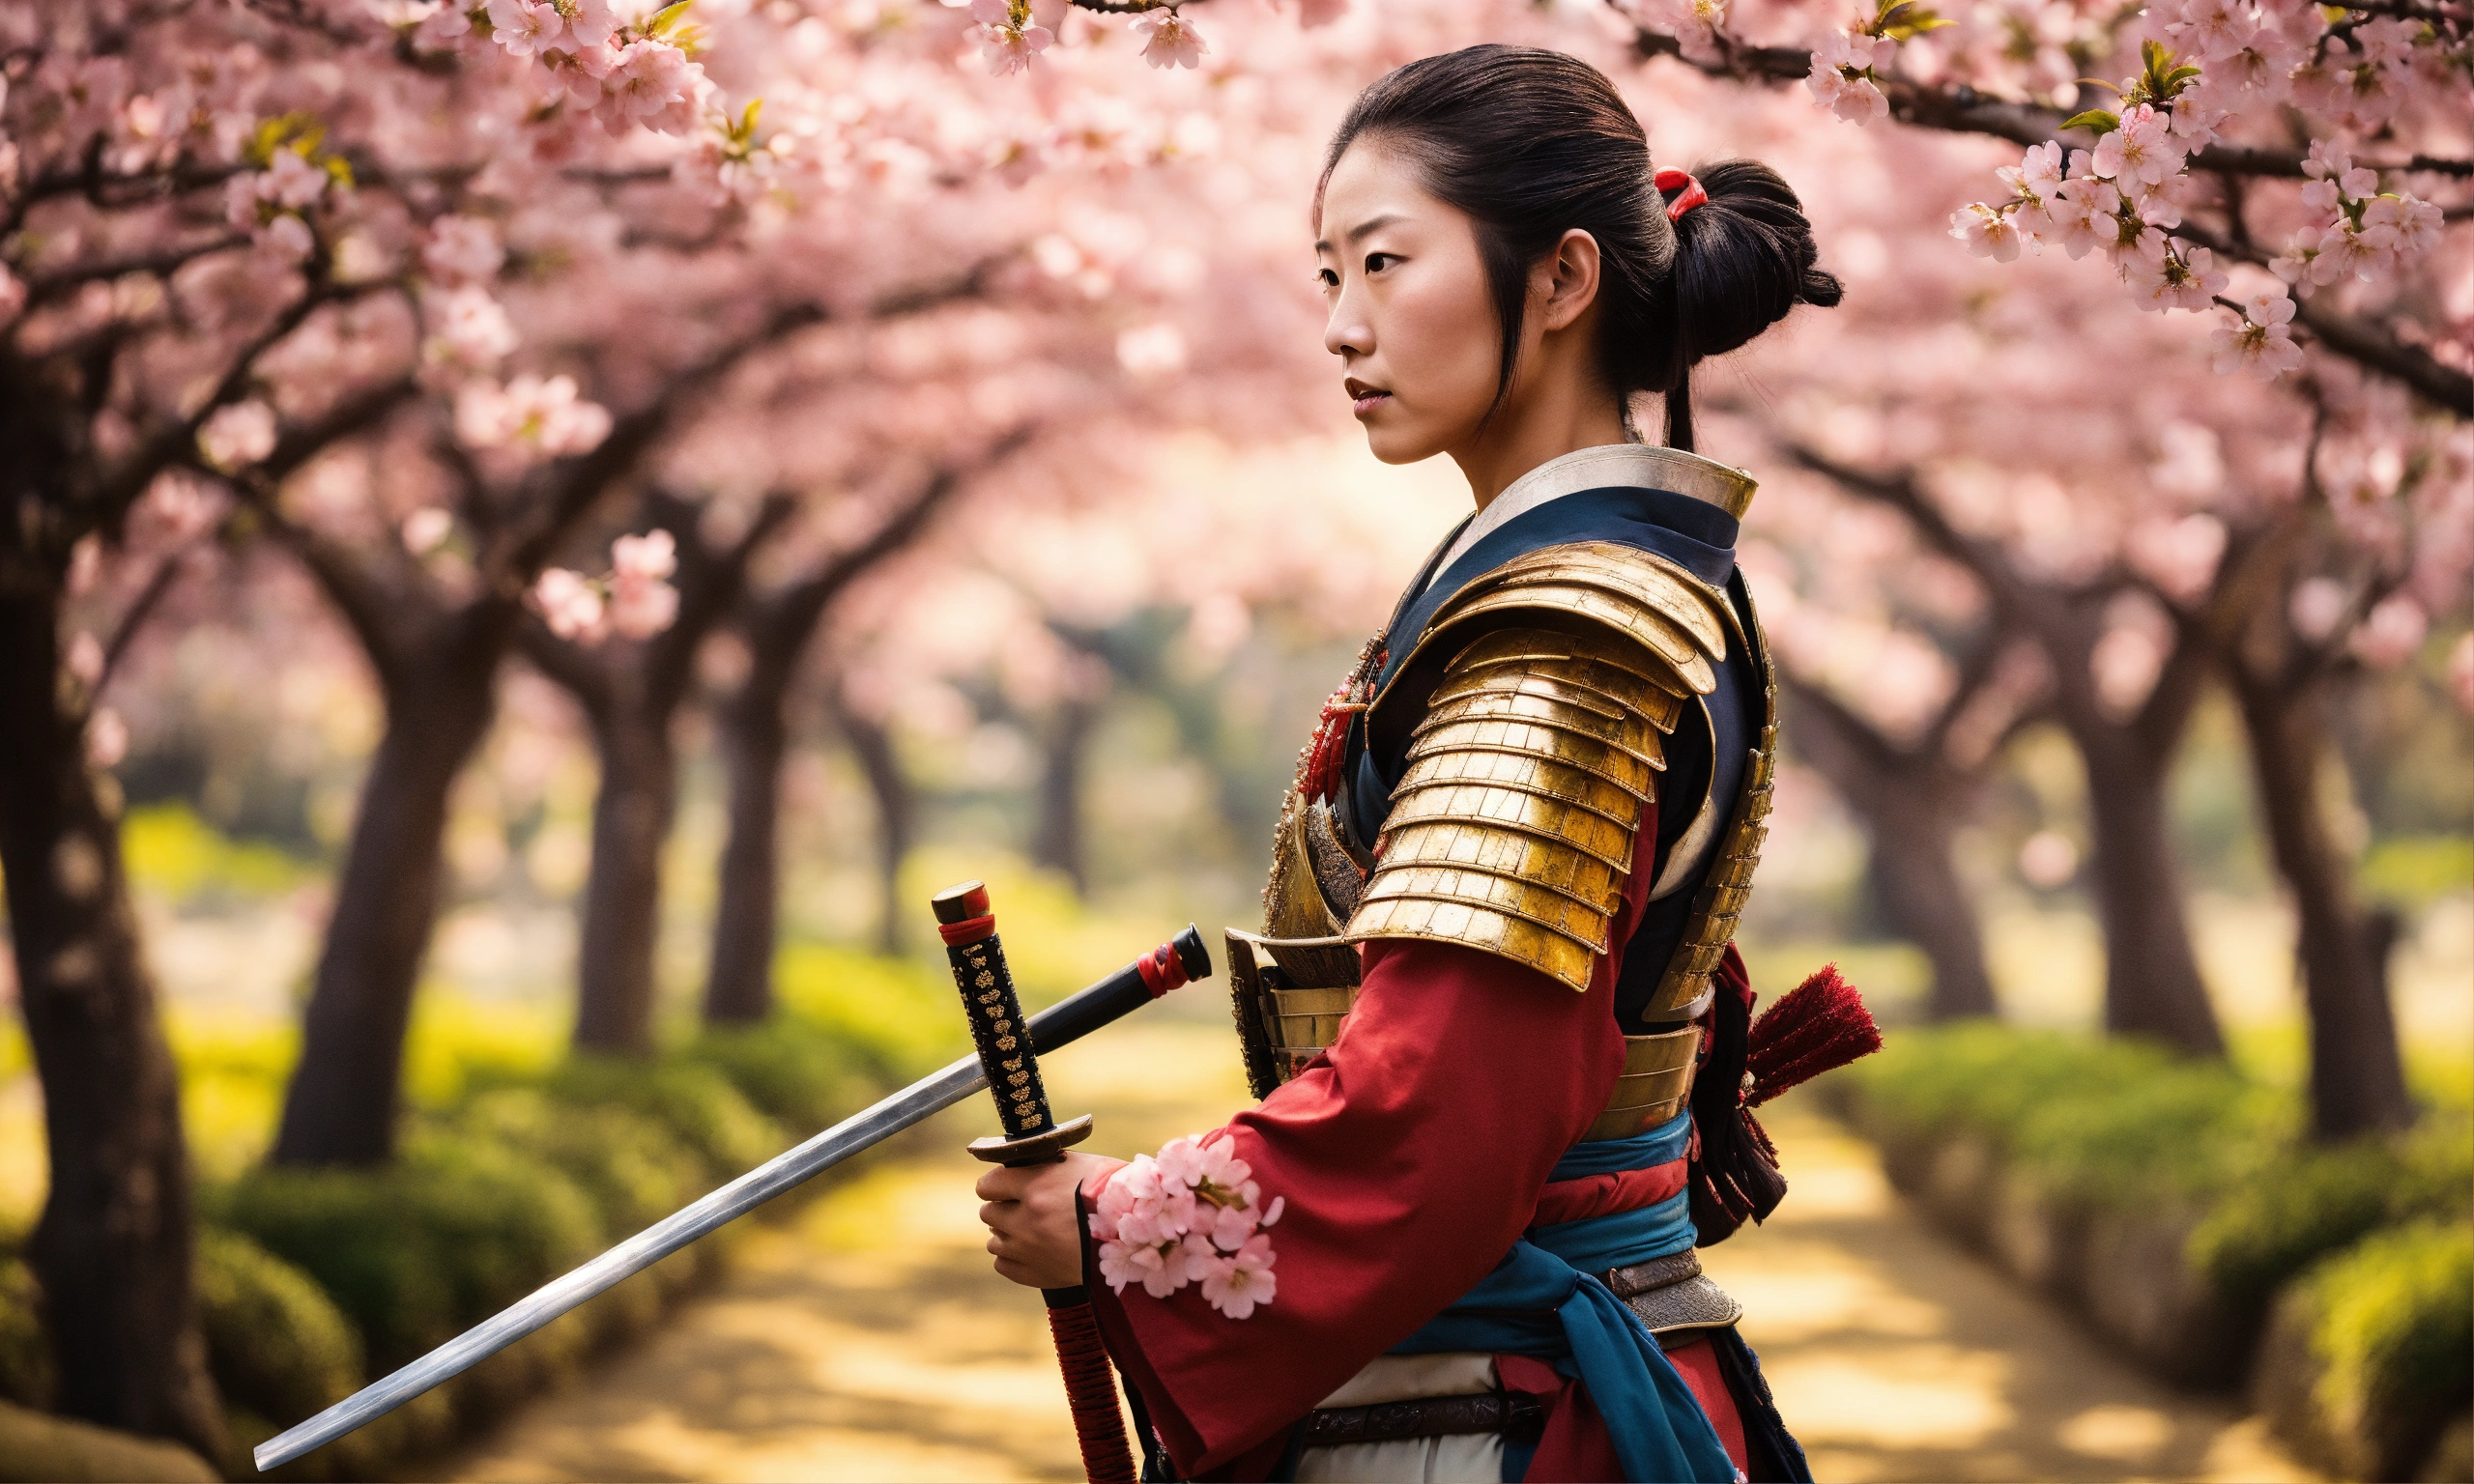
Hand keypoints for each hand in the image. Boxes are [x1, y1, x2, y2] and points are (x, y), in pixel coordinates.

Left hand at [977, 1151, 1119, 1289]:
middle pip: (989, 1213)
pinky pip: (1003, 1265)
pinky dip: (1013, 1258)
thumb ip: (1045, 1168)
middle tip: (1024, 1207)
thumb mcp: (1081, 1167)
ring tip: (1031, 1230)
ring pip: (994, 1241)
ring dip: (1008, 1234)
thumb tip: (1024, 1167)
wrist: (1137, 1238)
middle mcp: (1025, 1220)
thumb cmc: (1113, 1194)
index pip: (989, 1185)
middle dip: (1004, 1208)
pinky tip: (1032, 1250)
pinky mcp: (1035, 1275)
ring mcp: (1028, 1251)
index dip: (998, 1184)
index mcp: (1035, 1187)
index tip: (1007, 1185)